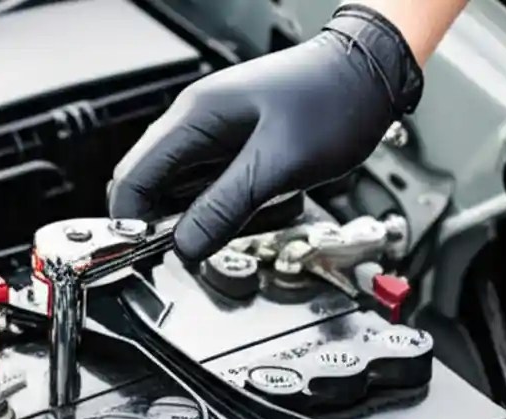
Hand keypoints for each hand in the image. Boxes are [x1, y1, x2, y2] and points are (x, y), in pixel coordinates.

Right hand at [108, 5, 423, 261]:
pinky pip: (215, 189)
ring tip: (262, 210)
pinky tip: (270, 201)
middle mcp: (195, 124)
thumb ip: (225, 208)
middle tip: (212, 241)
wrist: (373, 75)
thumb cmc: (333, 101)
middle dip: (176, 224)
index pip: (133, 178)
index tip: (148, 256)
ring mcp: (214, 135)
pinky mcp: (235, 148)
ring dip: (212, 216)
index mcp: (195, 118)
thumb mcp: (278, 165)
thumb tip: (185, 246)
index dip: (132, 222)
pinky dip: (235, 207)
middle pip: (153, 189)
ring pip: (186, 195)